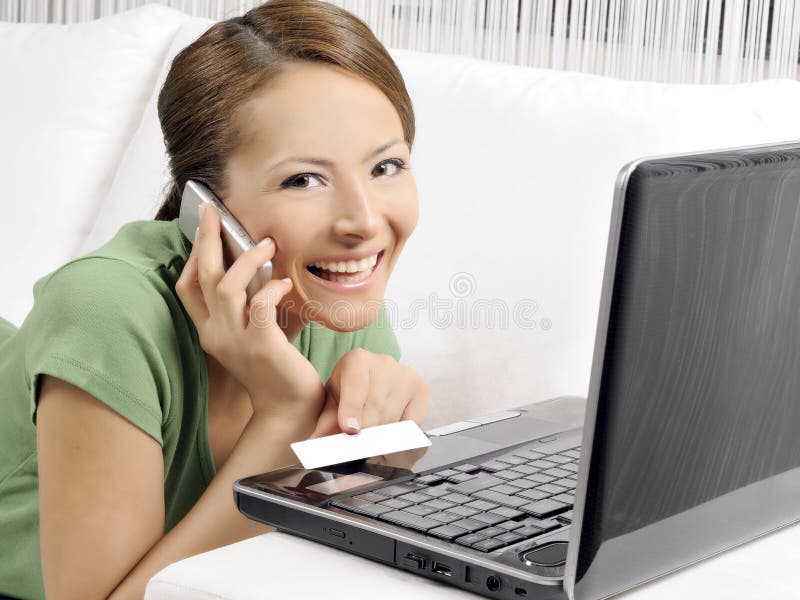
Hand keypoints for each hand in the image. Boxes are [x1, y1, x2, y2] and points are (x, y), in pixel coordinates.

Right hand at [175, 203, 323, 426]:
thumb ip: (248, 304)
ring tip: (268, 244)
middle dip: (206, 240)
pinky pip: (259, 306)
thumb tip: (256, 261)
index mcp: (209, 332)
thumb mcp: (254, 332)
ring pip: (226, 287)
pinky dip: (271, 288)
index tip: (206, 228)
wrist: (289, 408)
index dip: (193, 255)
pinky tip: (284, 283)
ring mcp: (235, 342)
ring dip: (247, 260)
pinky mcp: (260, 347)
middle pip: (201, 278)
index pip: (185, 288)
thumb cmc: (276, 366)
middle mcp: (215, 336)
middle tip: (214, 211)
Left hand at [310, 348, 430, 437]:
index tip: (349, 429)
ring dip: (381, 437)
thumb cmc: (347, 396)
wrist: (369, 387)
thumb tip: (316, 443)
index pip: (356, 383)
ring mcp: (405, 374)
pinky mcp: (422, 389)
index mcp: (356, 360)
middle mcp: (384, 362)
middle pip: (376, 404)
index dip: (352, 408)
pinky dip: (400, 437)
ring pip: (393, 416)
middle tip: (357, 451)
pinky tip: (389, 441)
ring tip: (370, 448)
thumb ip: (325, 423)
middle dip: (365, 431)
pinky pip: (412, 422)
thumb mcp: (331, 406)